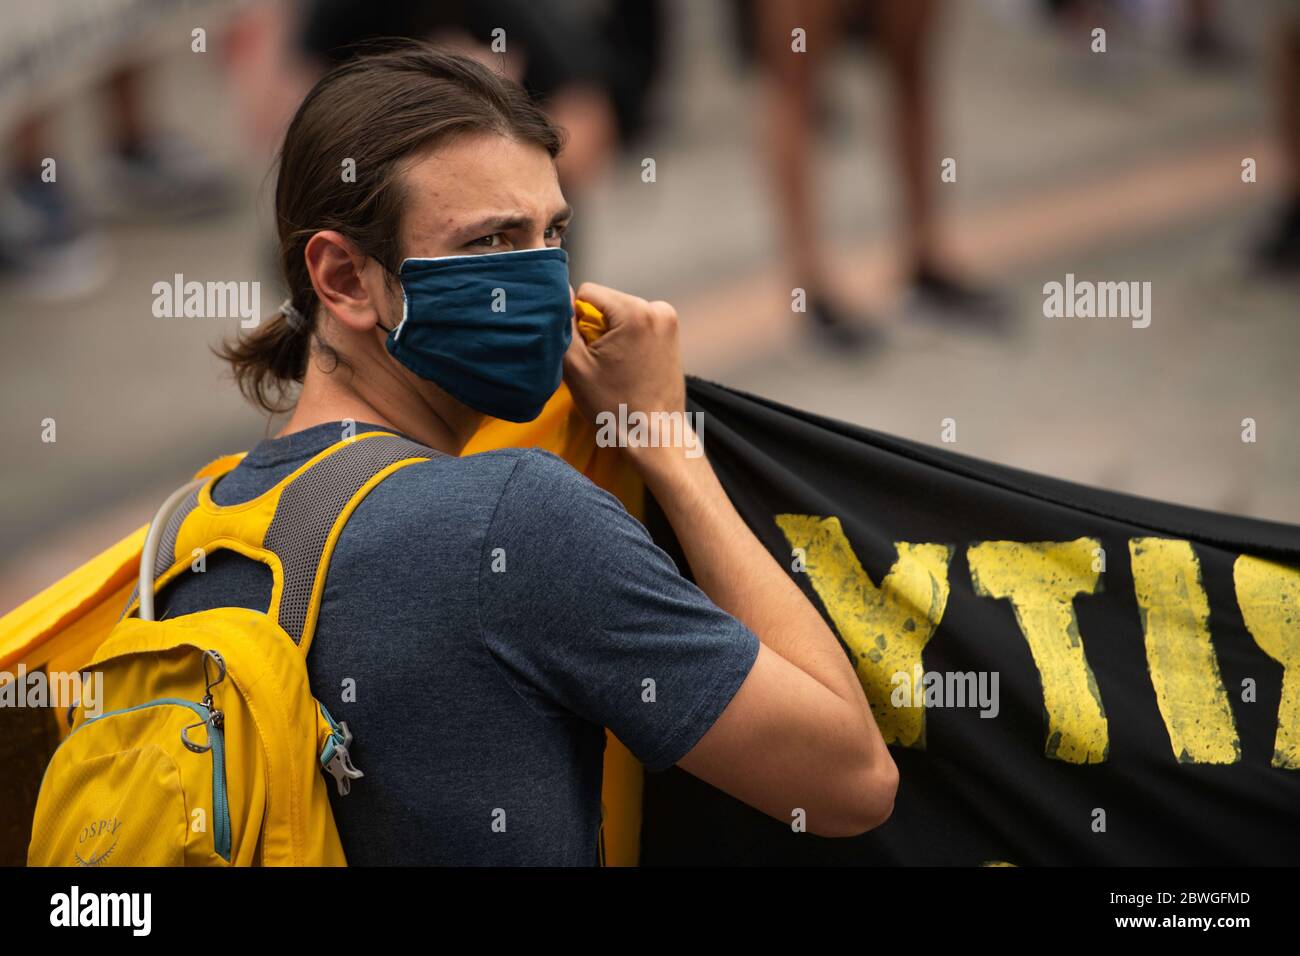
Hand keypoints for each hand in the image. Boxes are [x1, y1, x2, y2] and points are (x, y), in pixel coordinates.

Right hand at [563, 282, 686, 450]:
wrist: (654, 435)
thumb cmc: (616, 408)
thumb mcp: (576, 366)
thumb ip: (563, 325)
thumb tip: (559, 295)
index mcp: (635, 312)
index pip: (587, 292)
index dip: (576, 320)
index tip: (587, 351)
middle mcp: (658, 309)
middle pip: (606, 302)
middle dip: (597, 327)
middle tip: (601, 363)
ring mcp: (668, 321)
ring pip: (620, 313)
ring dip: (612, 334)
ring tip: (616, 367)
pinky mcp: (672, 333)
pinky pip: (637, 324)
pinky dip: (627, 339)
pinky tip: (628, 366)